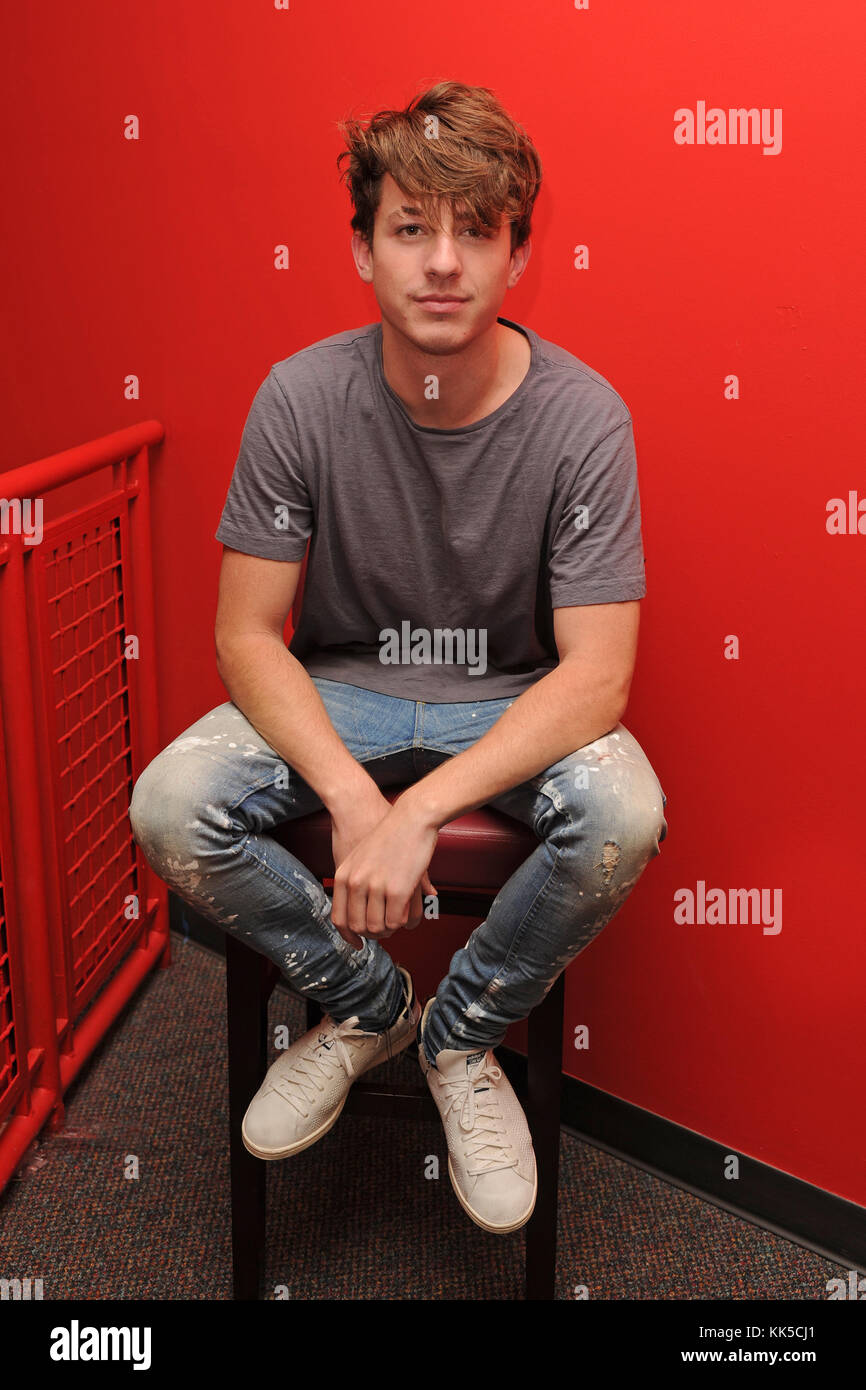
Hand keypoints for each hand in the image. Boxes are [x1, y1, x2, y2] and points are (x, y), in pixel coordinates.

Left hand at [329, 792, 437, 948]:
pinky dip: (404, 924)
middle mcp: (357, 883)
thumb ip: (354, 882)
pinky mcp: (398, 889)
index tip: (360, 943)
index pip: (339, 919)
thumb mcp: (359, 857)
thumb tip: (356, 909)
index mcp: (344, 876)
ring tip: (398, 921)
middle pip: (359, 927)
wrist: (410, 816)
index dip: (349, 936)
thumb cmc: (386, 834)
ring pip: (379, 928)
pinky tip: (409, 918)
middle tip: (386, 929)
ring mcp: (377, 887)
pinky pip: (397, 921)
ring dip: (389, 929)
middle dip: (374, 934)